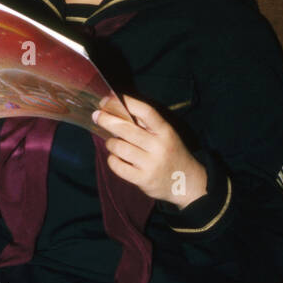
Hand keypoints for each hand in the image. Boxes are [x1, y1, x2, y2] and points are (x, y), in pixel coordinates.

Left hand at [92, 95, 207, 206]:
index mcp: (165, 131)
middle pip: (127, 129)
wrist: (186, 182)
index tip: (108, 100)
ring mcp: (151, 164)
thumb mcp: (165, 135)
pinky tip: (114, 157)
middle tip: (96, 116)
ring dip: (110, 143)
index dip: (126, 103)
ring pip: (120, 147)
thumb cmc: (170, 153)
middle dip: (107, 120)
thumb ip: (145, 124)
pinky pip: (118, 166)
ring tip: (111, 143)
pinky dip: (112, 160)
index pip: (145, 112)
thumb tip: (118, 108)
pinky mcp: (143, 179)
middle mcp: (159, 146)